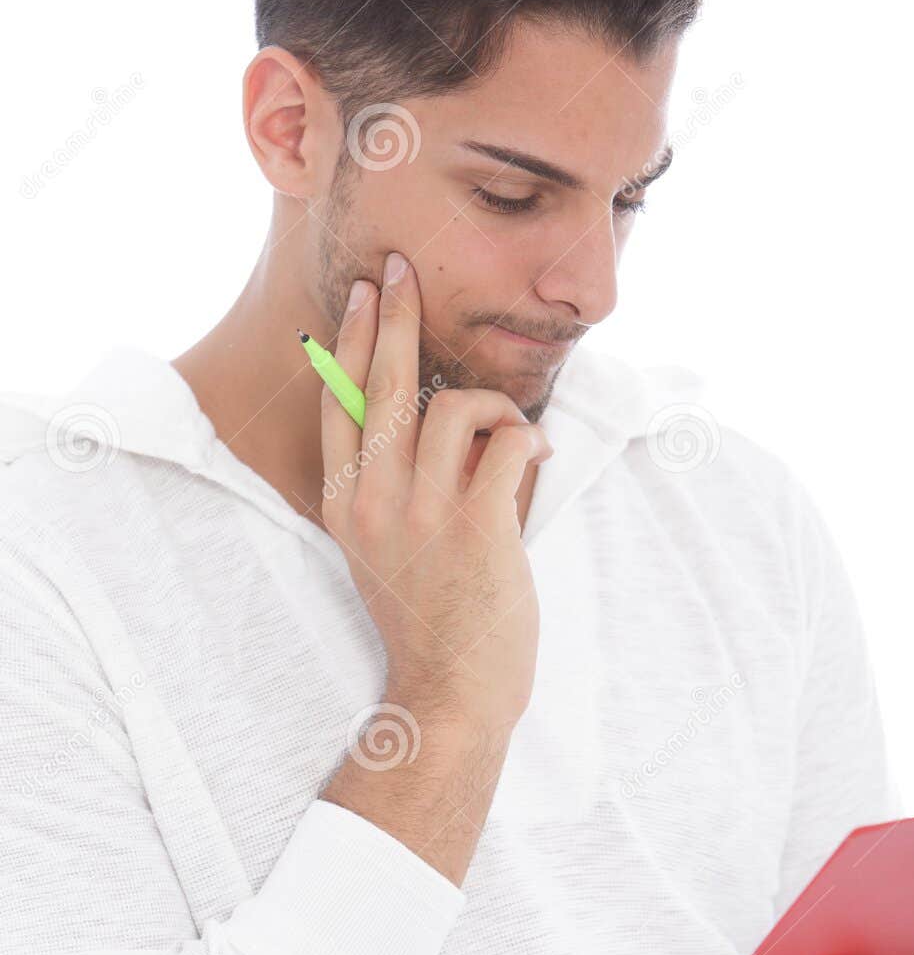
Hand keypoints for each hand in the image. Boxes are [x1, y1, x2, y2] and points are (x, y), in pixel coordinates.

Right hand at [320, 252, 552, 730]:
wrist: (452, 687)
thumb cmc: (430, 617)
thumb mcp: (383, 549)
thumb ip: (395, 485)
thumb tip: (437, 416)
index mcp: (346, 503)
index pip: (338, 403)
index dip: (348, 341)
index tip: (363, 295)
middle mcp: (376, 499)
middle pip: (380, 382)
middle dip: (394, 314)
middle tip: (403, 268)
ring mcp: (423, 510)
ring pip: (456, 406)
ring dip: (497, 406)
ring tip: (513, 437)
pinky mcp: (478, 523)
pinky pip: (507, 442)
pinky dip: (528, 440)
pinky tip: (534, 459)